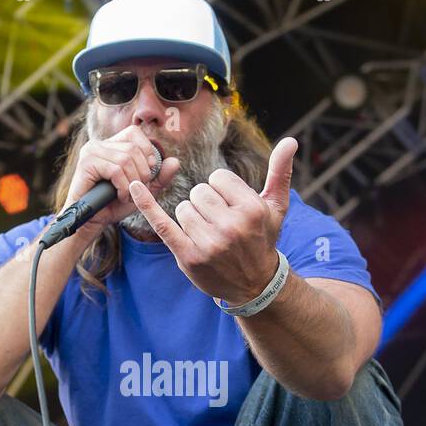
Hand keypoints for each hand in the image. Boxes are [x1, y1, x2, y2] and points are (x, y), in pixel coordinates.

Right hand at [63, 125, 180, 241]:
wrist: (92, 222)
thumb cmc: (114, 205)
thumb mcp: (143, 190)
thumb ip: (160, 177)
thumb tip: (175, 161)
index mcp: (111, 145)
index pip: (135, 133)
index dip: (146, 152)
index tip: (146, 174)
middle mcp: (99, 144)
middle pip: (133, 148)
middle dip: (141, 173)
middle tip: (135, 191)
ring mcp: (90, 151)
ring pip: (126, 159)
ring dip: (132, 183)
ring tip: (126, 196)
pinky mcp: (86, 163)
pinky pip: (115, 170)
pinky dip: (123, 187)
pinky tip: (119, 197)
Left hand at [129, 136, 296, 305]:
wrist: (254, 284)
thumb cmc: (264, 239)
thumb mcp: (277, 207)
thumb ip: (281, 172)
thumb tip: (291, 141)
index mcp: (251, 210)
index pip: (218, 178)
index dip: (223, 190)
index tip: (231, 207)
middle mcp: (230, 227)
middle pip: (199, 192)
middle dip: (206, 204)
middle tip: (220, 224)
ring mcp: (208, 244)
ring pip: (183, 208)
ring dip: (192, 217)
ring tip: (209, 233)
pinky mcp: (188, 256)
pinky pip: (161, 223)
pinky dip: (146, 204)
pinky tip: (133, 187)